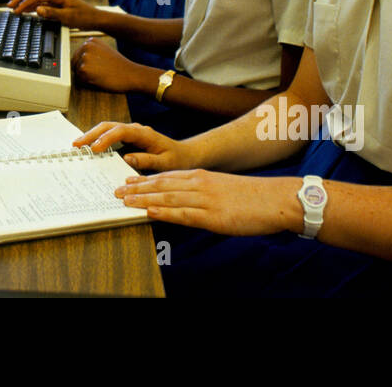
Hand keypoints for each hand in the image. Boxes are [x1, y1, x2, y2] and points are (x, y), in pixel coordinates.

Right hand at [7, 0, 99, 28]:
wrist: (95, 18)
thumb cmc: (84, 17)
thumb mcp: (68, 17)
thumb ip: (52, 13)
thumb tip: (38, 9)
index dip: (24, 3)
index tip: (16, 11)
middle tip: (10, 5)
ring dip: (25, 0)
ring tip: (14, 7)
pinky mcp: (57, 2)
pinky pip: (41, 0)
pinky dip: (32, 4)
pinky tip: (27, 10)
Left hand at [71, 38, 153, 93]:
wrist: (131, 74)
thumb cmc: (119, 66)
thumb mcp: (105, 51)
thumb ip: (92, 52)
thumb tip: (78, 58)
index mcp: (91, 41)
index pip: (78, 55)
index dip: (87, 64)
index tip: (98, 66)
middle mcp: (86, 46)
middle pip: (74, 63)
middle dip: (84, 70)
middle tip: (100, 71)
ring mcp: (85, 57)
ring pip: (76, 72)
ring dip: (86, 76)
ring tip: (101, 75)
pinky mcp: (84, 69)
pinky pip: (79, 80)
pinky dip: (87, 83)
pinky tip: (99, 79)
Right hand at [73, 120, 190, 170]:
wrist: (185, 154)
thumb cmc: (177, 159)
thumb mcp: (166, 163)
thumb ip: (148, 160)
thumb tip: (127, 157)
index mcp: (144, 134)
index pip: (121, 131)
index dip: (106, 138)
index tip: (94, 148)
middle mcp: (136, 129)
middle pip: (109, 126)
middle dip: (92, 133)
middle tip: (77, 144)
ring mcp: (131, 132)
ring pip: (107, 128)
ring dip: (92, 135)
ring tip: (78, 145)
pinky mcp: (128, 137)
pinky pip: (110, 134)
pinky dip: (98, 138)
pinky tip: (88, 147)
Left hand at [114, 170, 295, 236]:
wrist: (276, 199)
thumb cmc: (252, 197)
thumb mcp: (223, 187)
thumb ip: (204, 192)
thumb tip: (187, 201)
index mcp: (202, 176)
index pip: (167, 177)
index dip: (145, 180)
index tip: (128, 182)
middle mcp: (199, 183)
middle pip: (161, 185)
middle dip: (137, 188)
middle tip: (116, 191)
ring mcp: (204, 198)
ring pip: (167, 197)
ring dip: (143, 199)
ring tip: (124, 201)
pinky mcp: (212, 215)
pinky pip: (182, 213)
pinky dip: (163, 212)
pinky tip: (149, 212)